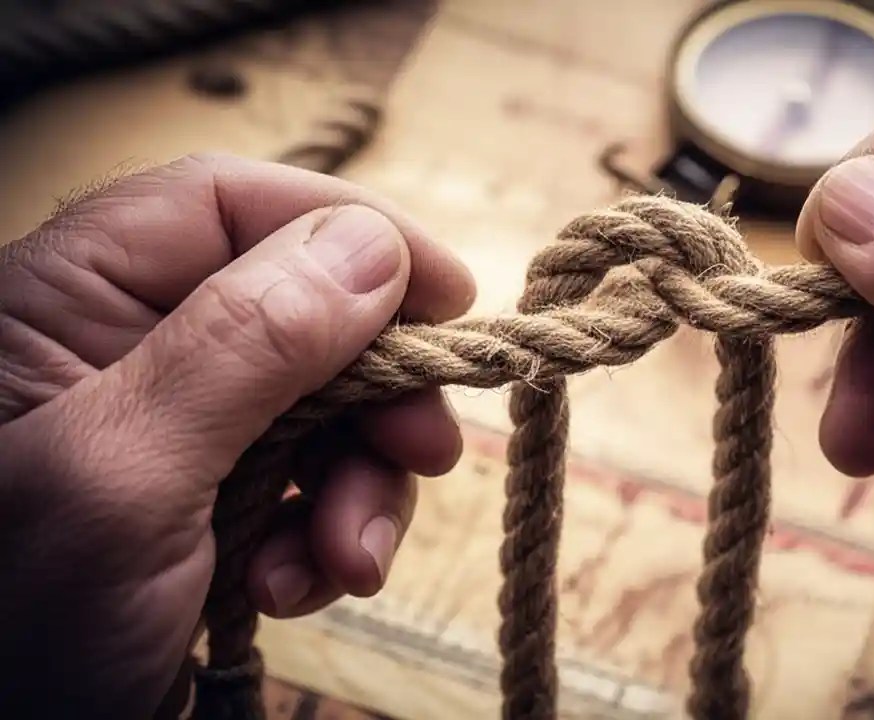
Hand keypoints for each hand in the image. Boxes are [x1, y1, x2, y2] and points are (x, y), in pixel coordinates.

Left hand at [0, 155, 474, 716]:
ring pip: (322, 406)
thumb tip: (372, 244)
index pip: (229, 205)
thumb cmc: (11, 620)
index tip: (449, 295)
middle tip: (423, 451)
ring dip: (357, 486)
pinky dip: (325, 537)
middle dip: (371, 393)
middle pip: (301, 312)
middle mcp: (124, 349)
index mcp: (65, 300)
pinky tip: (292, 588)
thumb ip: (246, 345)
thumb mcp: (127, 475)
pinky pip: (307, 485)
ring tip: (342, 561)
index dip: (350, 233)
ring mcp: (174, 430)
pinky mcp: (209, 502)